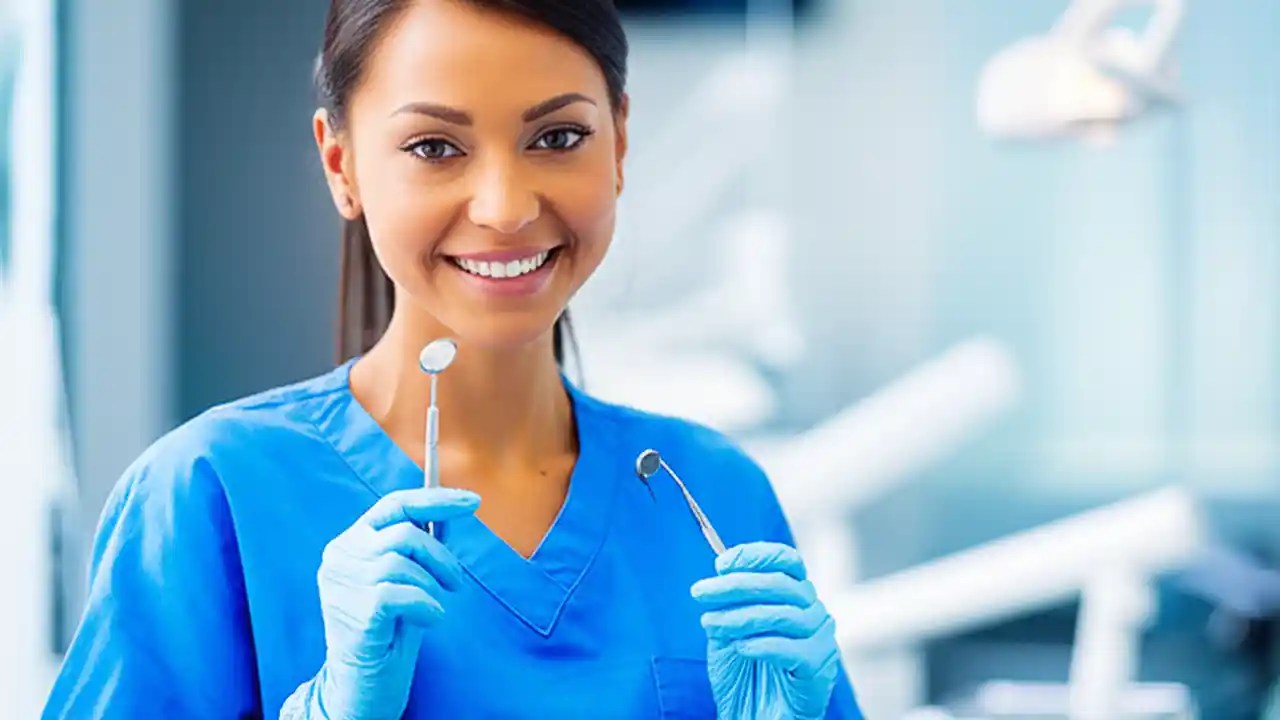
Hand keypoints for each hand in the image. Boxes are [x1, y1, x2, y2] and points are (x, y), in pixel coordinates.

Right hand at [281, 488, 479, 719]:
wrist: (365, 681)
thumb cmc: (390, 628)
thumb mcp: (407, 578)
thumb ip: (420, 546)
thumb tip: (451, 511)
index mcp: (350, 541)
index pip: (394, 504)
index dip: (436, 499)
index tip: (474, 502)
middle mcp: (339, 556)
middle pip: (405, 533)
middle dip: (442, 556)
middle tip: (458, 583)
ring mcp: (342, 582)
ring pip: (404, 563)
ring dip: (432, 586)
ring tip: (432, 608)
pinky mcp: (355, 609)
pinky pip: (405, 593)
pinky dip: (427, 606)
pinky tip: (429, 620)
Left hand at [692, 542, 840, 719]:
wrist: (752, 716)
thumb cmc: (745, 672)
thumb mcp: (730, 629)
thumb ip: (731, 602)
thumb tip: (722, 572)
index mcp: (795, 595)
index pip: (787, 560)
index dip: (755, 556)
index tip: (720, 564)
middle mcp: (813, 611)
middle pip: (782, 584)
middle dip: (736, 585)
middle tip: (701, 592)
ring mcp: (820, 638)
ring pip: (783, 615)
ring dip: (740, 617)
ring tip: (711, 624)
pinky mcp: (818, 667)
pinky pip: (792, 649)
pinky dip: (762, 645)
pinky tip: (740, 648)